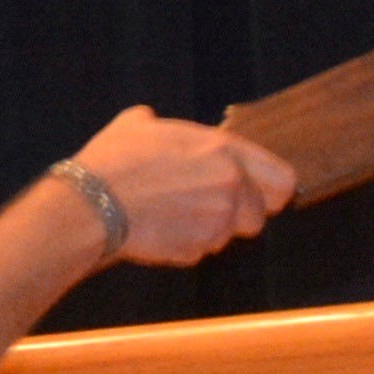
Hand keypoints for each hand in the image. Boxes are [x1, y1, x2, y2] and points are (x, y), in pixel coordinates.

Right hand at [71, 107, 297, 265]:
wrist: (90, 204)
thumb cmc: (113, 161)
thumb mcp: (135, 125)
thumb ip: (156, 123)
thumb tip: (147, 121)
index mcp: (226, 151)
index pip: (283, 180)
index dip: (271, 193)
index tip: (258, 198)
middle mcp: (231, 187)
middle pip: (258, 218)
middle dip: (236, 218)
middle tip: (206, 212)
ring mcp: (215, 223)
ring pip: (225, 237)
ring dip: (205, 232)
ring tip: (171, 219)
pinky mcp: (194, 250)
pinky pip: (197, 252)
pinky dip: (182, 247)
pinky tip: (156, 232)